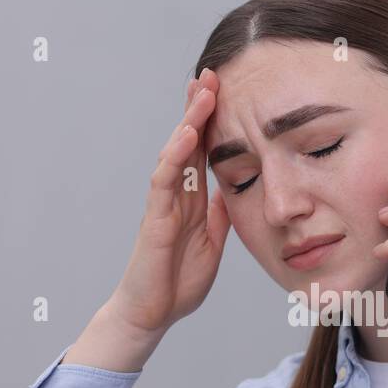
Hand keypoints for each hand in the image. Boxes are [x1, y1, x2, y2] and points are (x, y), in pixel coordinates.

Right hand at [109, 67, 231, 337]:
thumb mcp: (213, 243)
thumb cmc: (178, 282)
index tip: (226, 91)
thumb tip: (234, 188)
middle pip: (188, 142)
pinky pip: (163, 180)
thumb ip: (220, 214)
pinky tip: (186, 134)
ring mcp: (163, 203)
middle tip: (212, 73)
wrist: (153, 314)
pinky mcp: (154, 218)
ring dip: (188, 120)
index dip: (213, 122)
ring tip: (202, 90)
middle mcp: (176, 195)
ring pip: (175, 152)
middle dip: (199, 107)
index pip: (203, 151)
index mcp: (192, 199)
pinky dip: (175, 155)